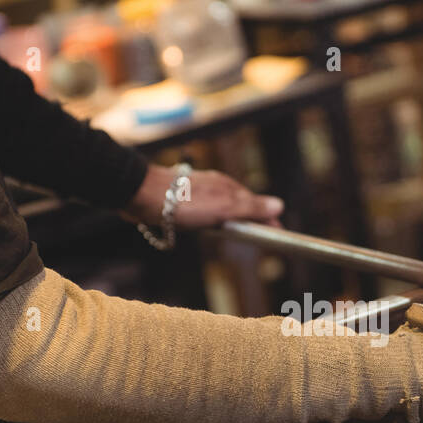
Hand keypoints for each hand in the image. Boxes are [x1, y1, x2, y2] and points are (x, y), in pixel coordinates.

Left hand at [132, 165, 283, 228]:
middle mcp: (215, 187)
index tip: (277, 232)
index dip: (267, 219)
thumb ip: (250, 208)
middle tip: (259, 235)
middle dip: (251, 219)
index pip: (256, 204)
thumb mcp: (224, 207)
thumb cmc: (185, 202)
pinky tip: (204, 228)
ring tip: (235, 235)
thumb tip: (279, 205)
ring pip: (221, 208)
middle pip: (240, 204)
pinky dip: (211, 220)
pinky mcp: (182, 200)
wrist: (143, 196)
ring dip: (230, 219)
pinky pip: (203, 212)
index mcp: (228, 187)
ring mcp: (198, 192)